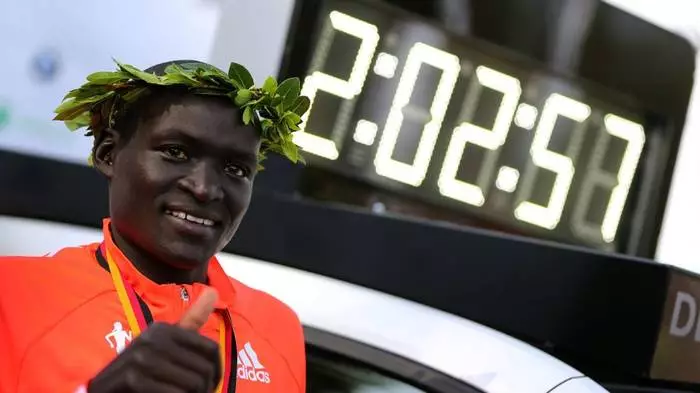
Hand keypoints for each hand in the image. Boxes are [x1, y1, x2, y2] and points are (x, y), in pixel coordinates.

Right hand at [88, 288, 221, 392]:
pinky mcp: (132, 380)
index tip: (210, 383)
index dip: (216, 370)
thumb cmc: (141, 370)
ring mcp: (140, 359)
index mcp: (163, 329)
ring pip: (193, 384)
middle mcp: (152, 339)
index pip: (211, 349)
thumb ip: (190, 321)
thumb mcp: (164, 343)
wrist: (102, 392)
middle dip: (204, 387)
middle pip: (204, 369)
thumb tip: (213, 291)